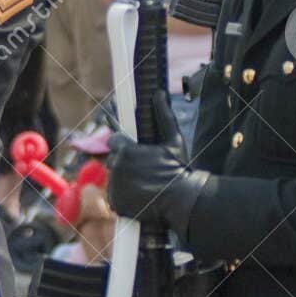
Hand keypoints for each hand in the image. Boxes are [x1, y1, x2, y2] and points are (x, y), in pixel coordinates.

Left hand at [106, 94, 207, 231]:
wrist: (182, 201)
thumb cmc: (179, 168)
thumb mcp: (174, 140)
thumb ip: (163, 116)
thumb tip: (159, 93)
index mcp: (125, 150)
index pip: (114, 142)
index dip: (124, 147)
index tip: (136, 152)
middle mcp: (115, 167)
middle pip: (113, 161)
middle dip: (125, 163)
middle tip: (144, 170)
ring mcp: (114, 186)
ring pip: (114, 179)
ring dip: (125, 180)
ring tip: (145, 184)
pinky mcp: (115, 203)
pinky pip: (115, 197)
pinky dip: (124, 197)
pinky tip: (141, 196)